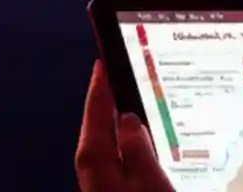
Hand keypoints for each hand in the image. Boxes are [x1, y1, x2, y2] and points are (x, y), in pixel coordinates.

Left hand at [76, 60, 175, 191]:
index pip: (95, 113)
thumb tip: (129, 118)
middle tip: (115, 76)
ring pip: (106, 144)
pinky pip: (114, 159)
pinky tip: (135, 144)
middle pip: (96, 127)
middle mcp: (92, 171)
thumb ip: (138, 149)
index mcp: (96, 160)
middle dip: (106, 102)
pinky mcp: (110, 189)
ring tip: (127, 103)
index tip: (103, 63)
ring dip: (115, 123)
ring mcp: (99, 182)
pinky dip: (122, 143)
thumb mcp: (150, 182)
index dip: (100, 85)